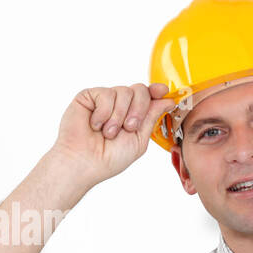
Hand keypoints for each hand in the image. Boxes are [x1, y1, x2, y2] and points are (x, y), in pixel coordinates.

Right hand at [50, 82, 174, 189]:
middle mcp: (120, 105)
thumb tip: (168, 99)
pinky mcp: (89, 96)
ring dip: (119, 116)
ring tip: (108, 132)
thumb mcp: (139, 139)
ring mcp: (104, 99)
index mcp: (134, 115)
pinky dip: (104, 112)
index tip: (163, 91)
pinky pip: (106, 94)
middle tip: (129, 128)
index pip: (149, 97)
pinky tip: (95, 125)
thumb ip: (152, 117)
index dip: (157, 92)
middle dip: (139, 109)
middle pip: (140, 90)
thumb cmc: (110, 157)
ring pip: (124, 91)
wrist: (85, 162)